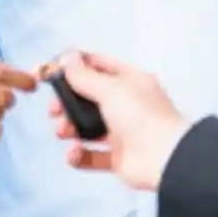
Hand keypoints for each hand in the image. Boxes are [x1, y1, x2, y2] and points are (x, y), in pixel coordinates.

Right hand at [49, 51, 188, 190]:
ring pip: (87, 127)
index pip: (98, 65)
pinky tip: (75, 152)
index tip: (52, 70)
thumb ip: (85, 76)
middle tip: (54, 108)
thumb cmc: (144, 117)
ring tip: (63, 131)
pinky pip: (91, 156)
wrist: (165, 159)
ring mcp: (123, 132)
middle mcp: (127, 104)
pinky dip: (79, 155)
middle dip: (67, 103)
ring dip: (69, 128)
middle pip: (88, 98)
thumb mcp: (111, 88)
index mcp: (130, 81)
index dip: (75, 66)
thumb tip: (67, 58)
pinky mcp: (118, 158)